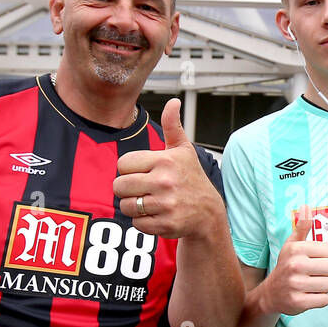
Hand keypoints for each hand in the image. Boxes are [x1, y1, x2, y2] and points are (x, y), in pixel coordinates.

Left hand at [114, 99, 222, 239]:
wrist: (208, 212)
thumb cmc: (191, 178)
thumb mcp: (183, 150)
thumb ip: (173, 125)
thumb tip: (173, 101)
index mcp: (165, 161)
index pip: (123, 164)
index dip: (129, 169)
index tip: (143, 172)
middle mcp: (165, 182)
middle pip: (119, 186)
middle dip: (127, 189)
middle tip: (143, 189)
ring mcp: (166, 205)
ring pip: (126, 206)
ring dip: (134, 206)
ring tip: (149, 202)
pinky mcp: (166, 224)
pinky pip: (137, 224)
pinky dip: (143, 222)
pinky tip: (157, 215)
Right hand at [261, 206, 327, 315]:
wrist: (270, 293)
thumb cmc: (286, 265)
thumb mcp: (292, 244)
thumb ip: (302, 227)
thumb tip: (306, 206)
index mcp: (296, 249)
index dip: (327, 256)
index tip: (316, 259)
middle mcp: (295, 266)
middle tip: (315, 273)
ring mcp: (296, 285)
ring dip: (325, 286)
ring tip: (312, 284)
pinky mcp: (298, 303)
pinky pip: (325, 300)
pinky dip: (320, 299)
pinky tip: (309, 295)